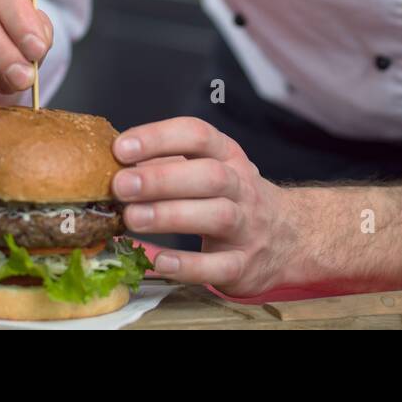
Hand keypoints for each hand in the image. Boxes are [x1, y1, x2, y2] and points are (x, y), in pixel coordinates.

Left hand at [111, 117, 296, 296]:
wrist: (290, 235)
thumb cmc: (232, 196)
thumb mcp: (209, 167)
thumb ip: (168, 163)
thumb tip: (112, 162)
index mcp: (227, 155)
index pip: (197, 135)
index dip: (159, 138)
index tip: (121, 148)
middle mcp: (240, 186)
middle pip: (208, 175)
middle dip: (162, 179)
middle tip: (121, 185)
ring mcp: (247, 227)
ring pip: (216, 216)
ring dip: (171, 215)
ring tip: (131, 218)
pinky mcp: (244, 265)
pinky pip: (219, 266)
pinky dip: (189, 265)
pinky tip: (160, 262)